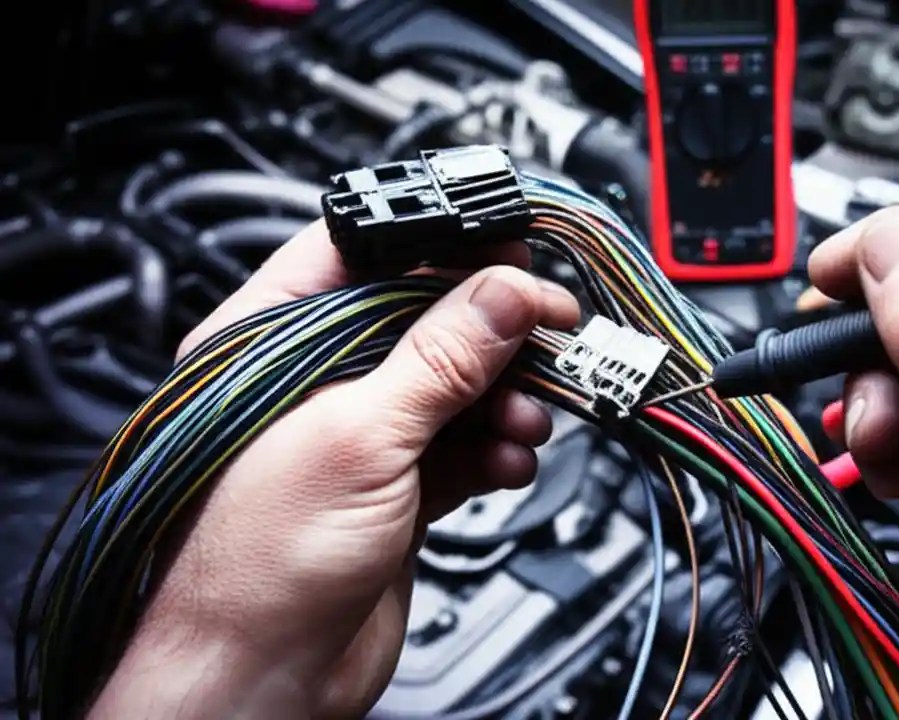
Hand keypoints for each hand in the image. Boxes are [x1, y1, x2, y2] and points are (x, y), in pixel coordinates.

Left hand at [90, 222, 579, 718]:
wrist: (264, 678)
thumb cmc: (257, 567)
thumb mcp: (359, 437)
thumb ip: (441, 358)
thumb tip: (504, 294)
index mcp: (271, 341)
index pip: (363, 256)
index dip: (439, 247)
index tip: (508, 251)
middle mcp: (315, 380)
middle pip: (425, 320)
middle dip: (493, 329)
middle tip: (550, 330)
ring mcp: (358, 434)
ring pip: (454, 385)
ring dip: (505, 397)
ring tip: (529, 416)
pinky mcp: (394, 485)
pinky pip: (462, 445)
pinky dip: (495, 448)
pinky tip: (509, 459)